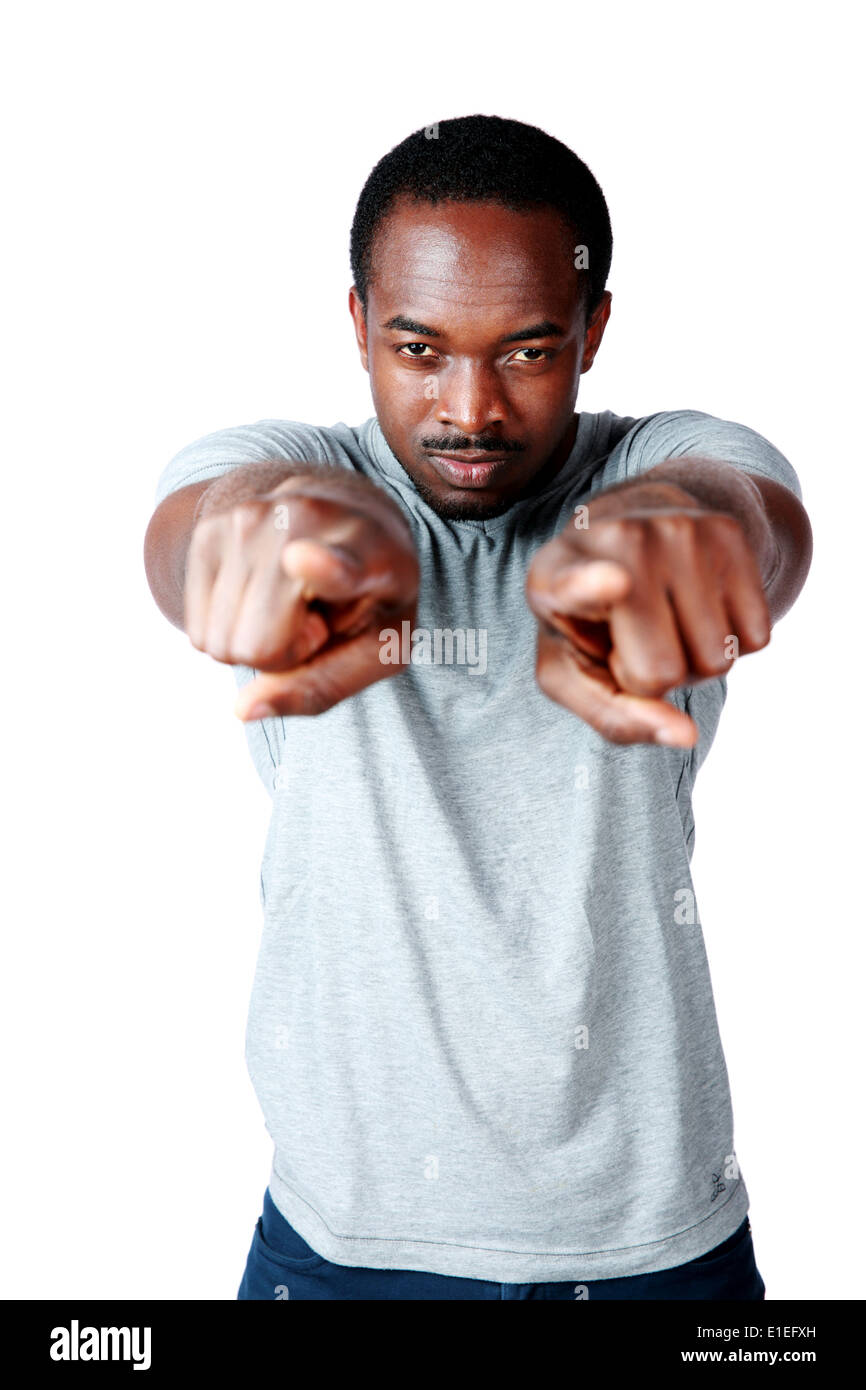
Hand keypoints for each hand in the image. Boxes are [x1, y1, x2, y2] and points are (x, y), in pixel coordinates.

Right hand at [183, 474, 419, 717]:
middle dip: (282, 654)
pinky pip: (198, 630)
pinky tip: (265, 591)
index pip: (342, 565)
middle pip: (258, 645)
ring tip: (293, 600)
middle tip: (316, 619)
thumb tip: (243, 710)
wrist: (344, 514)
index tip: (300, 558)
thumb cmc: (371, 595)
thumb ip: (321, 687)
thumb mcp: (378, 650)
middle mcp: (307, 520)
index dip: (325, 568)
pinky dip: (228, 626)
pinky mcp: (209, 530)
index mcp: (373, 552)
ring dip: (253, 639)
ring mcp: (250, 519)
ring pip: (220, 642)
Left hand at [525, 489, 770, 745]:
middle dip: (655, 678)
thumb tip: (685, 736)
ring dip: (696, 660)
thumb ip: (615, 717)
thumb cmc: (590, 621)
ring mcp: (678, 528)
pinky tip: (696, 605)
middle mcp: (618, 541)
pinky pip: (757, 637)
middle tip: (633, 640)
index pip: (575, 585)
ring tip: (664, 619)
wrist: (629, 528)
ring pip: (718, 660)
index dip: (592, 587)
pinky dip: (730, 640)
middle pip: (663, 670)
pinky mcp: (729, 530)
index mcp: (554, 577)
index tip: (618, 583)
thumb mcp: (573, 674)